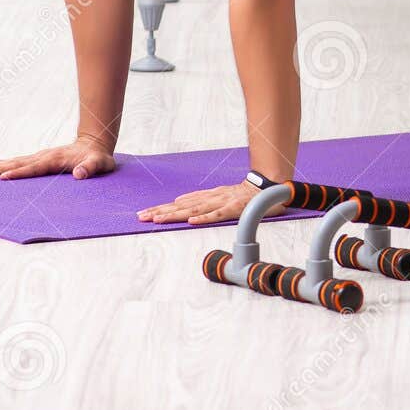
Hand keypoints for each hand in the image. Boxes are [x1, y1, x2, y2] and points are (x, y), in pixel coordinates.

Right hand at [0, 137, 116, 180]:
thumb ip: (91, 168)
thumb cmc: (98, 158)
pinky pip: (17, 162)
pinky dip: (3, 165)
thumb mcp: (100, 164)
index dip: (20, 172)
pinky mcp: (38, 160)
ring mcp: (40, 157)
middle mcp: (44, 156)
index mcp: (55, 159)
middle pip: (18, 162)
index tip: (4, 177)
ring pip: (14, 161)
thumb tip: (79, 174)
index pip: (34, 167)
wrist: (95, 144)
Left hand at [137, 180, 287, 225]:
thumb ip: (200, 199)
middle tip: (141, 217)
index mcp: (207, 196)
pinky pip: (217, 214)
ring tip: (157, 219)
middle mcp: (211, 197)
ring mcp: (222, 202)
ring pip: (194, 209)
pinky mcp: (234, 208)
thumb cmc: (243, 194)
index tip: (145, 214)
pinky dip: (204, 217)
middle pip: (181, 206)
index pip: (180, 203)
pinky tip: (190, 221)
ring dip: (175, 214)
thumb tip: (179, 202)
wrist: (267, 187)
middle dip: (160, 212)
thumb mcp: (218, 194)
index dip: (162, 209)